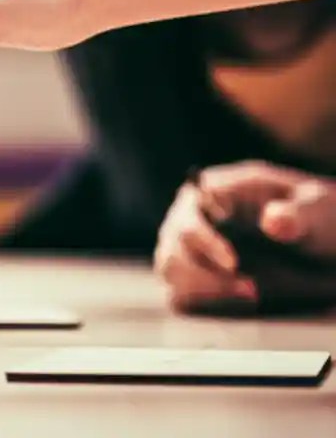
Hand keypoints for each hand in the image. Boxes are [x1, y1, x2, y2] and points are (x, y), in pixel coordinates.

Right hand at [156, 161, 335, 313]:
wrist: (328, 244)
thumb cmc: (321, 217)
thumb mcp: (319, 210)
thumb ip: (298, 215)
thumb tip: (273, 221)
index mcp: (216, 190)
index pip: (188, 214)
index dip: (203, 240)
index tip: (233, 264)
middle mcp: (195, 217)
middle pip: (172, 248)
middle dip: (204, 275)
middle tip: (249, 289)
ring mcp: (194, 248)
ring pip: (171, 271)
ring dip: (203, 289)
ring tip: (250, 295)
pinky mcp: (200, 276)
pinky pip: (181, 292)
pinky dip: (202, 301)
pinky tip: (238, 302)